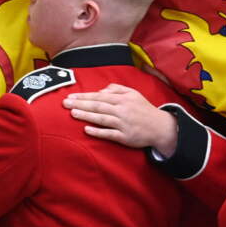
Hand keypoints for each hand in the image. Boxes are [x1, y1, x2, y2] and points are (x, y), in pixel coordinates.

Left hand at [63, 84, 177, 155]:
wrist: (161, 127)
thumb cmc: (144, 110)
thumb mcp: (134, 94)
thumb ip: (117, 89)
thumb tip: (100, 91)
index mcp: (123, 99)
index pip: (99, 97)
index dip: (84, 96)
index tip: (70, 96)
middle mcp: (122, 110)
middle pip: (98, 107)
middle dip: (80, 104)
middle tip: (65, 103)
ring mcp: (123, 124)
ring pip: (102, 119)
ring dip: (86, 116)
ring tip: (72, 113)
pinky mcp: (125, 137)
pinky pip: (109, 134)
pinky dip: (98, 132)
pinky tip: (86, 129)